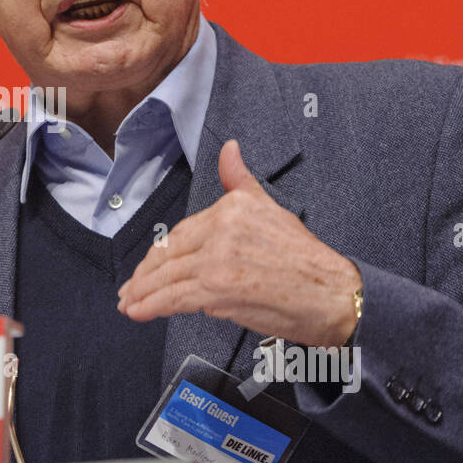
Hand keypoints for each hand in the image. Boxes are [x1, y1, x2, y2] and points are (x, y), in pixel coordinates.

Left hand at [117, 139, 362, 347]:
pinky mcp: (218, 291)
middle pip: (169, 254)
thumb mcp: (269, 206)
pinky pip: (175, 298)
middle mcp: (221, 231)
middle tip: (130, 289)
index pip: (180, 232)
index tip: (147, 265)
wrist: (332, 293)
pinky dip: (152, 306)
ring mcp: (217, 261)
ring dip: (143, 293)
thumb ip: (239, 180)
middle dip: (144, 275)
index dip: (158, 253)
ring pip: (168, 277)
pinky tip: (141, 312)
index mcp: (230, 209)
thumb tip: (229, 150)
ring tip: (130, 304)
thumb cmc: (305, 259)